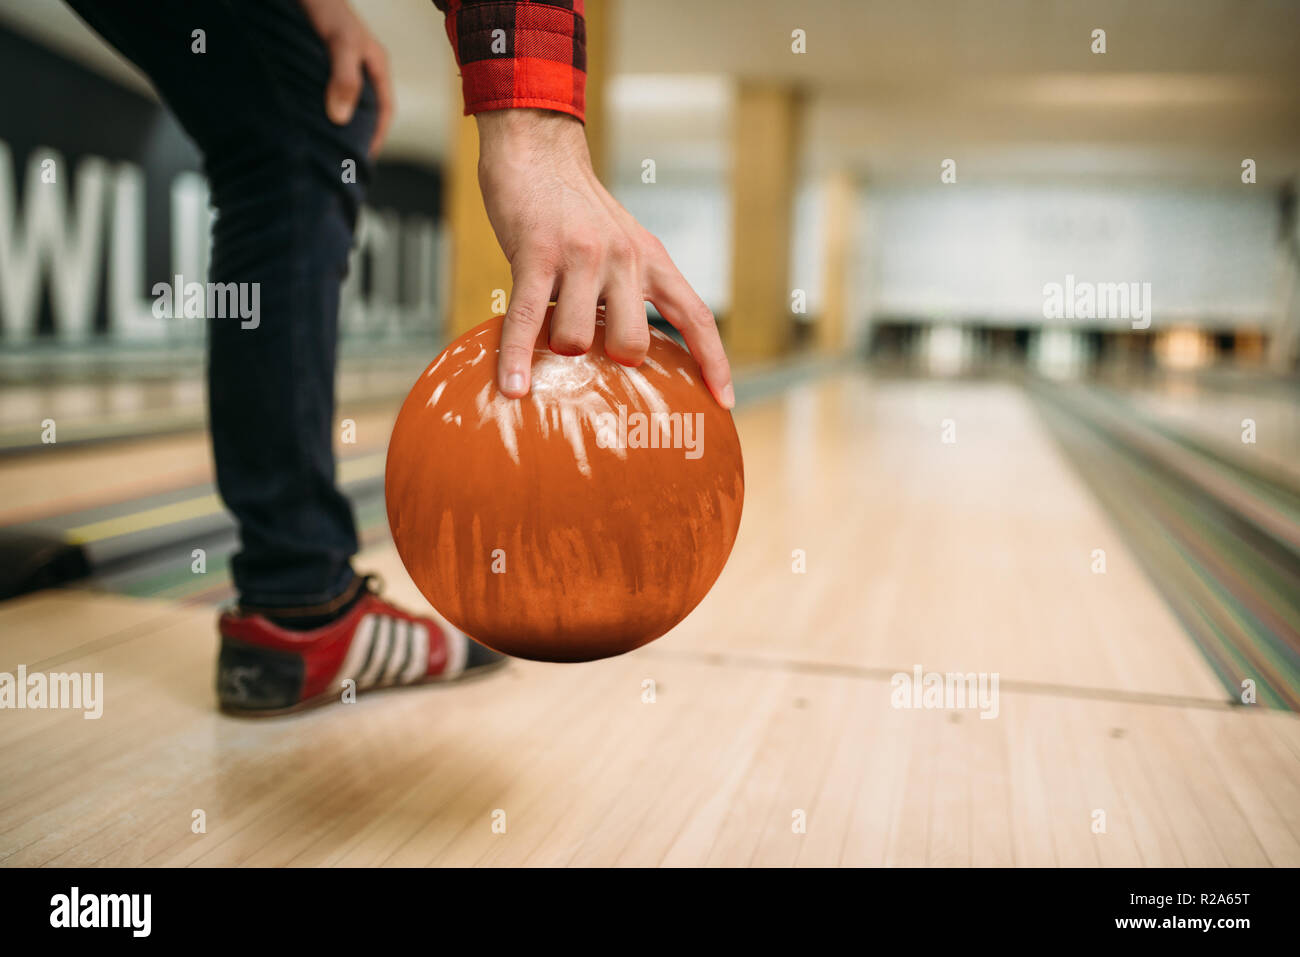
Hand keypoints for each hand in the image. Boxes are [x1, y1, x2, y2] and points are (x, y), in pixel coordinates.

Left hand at [298, 0, 392, 153]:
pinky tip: (301, 118)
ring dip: (332, 121)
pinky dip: (314, 107)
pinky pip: (319, 91)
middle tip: (339, 159)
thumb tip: (339, 119)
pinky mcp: (314, 61)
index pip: (384, 110)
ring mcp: (337, 65)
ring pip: (341, 100)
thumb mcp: (341, 44)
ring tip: (319, 145)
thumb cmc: (325, 7)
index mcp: (376, 65)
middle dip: (355, 133)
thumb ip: (344, 79)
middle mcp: (359, 67)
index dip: (377, 136)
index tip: (362, 159)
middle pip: (363, 108)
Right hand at [475, 109, 734, 408]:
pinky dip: (517, 358)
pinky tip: (513, 388)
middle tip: (592, 352)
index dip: (713, 361)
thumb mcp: (621, 243)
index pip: (695, 316)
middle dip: (611, 362)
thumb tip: (627, 351)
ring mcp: (581, 257)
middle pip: (632, 344)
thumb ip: (630, 289)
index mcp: (650, 259)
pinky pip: (528, 321)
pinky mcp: (536, 256)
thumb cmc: (573, 208)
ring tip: (545, 329)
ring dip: (558, 349)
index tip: (724, 402)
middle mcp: (624, 258)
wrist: (536, 148)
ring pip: (578, 339)